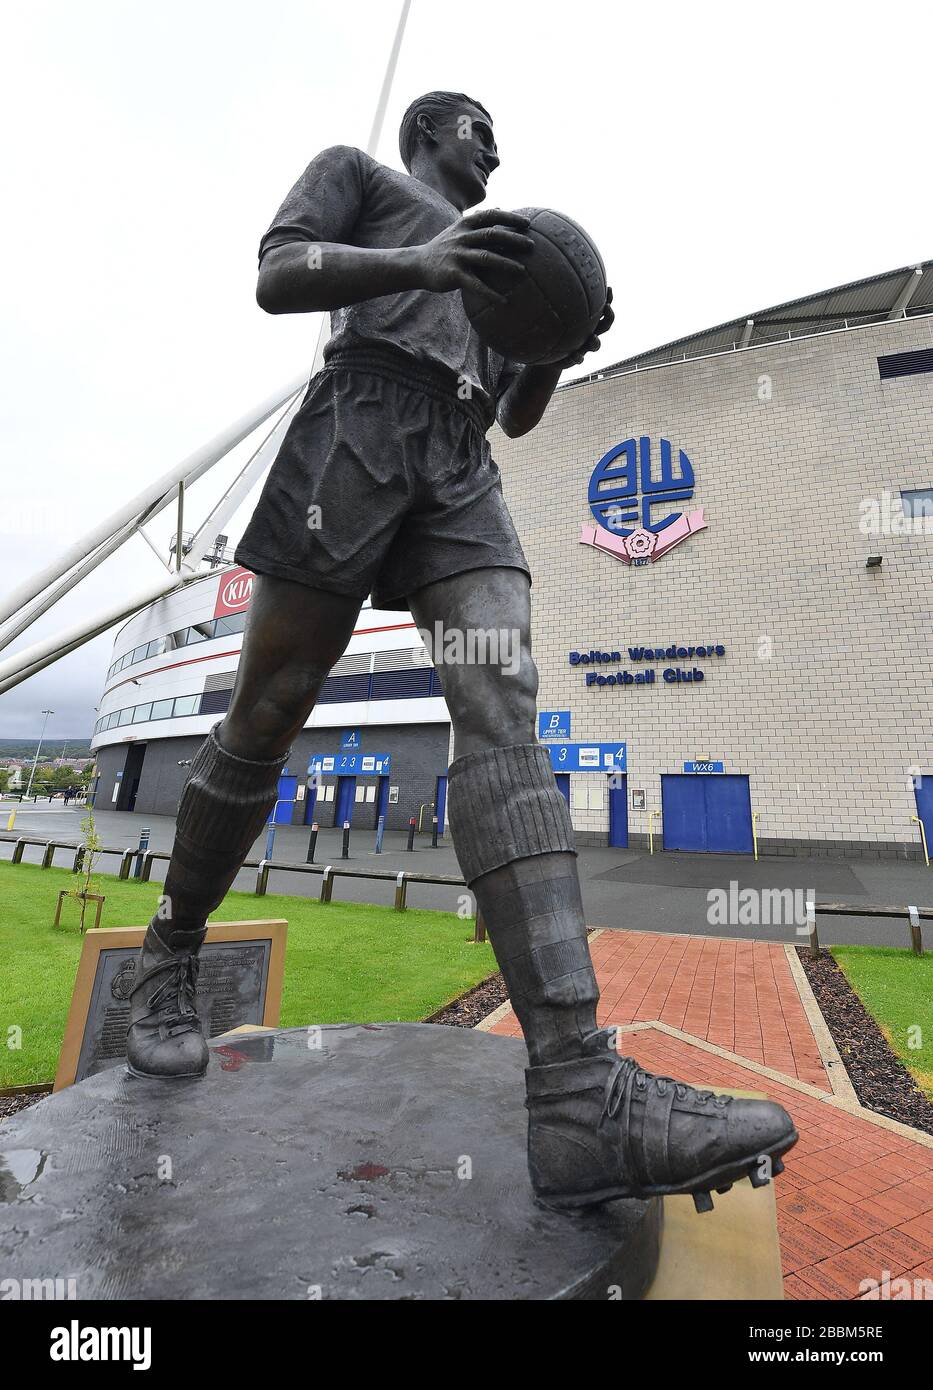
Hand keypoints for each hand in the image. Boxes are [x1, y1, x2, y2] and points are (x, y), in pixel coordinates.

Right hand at [417, 209, 533, 302]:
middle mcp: (462, 238)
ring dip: (506, 264)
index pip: (490, 216)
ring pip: (486, 258)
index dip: (510, 217)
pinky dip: (490, 293)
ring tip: (523, 271)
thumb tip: (501, 209)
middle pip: (492, 235)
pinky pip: (475, 285)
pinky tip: (503, 301)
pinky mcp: (453, 274)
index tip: (527, 223)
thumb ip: (479, 223)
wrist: (417, 264)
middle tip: (531, 246)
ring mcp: (457, 256)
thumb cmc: (443, 248)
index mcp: (465, 226)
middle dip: (513, 239)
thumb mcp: (458, 230)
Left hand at [551, 287, 614, 369]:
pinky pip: (579, 359)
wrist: (547, 351)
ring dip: (596, 341)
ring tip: (592, 338)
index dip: (609, 300)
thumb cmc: (551, 328)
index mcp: (588, 321)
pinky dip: (578, 358)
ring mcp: (584, 346)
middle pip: (606, 325)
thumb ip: (554, 298)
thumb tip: (540, 272)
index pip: (603, 309)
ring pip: (596, 345)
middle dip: (609, 316)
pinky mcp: (576, 358)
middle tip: (607, 308)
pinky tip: (575, 355)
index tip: (609, 289)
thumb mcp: (552, 312)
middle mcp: (590, 332)